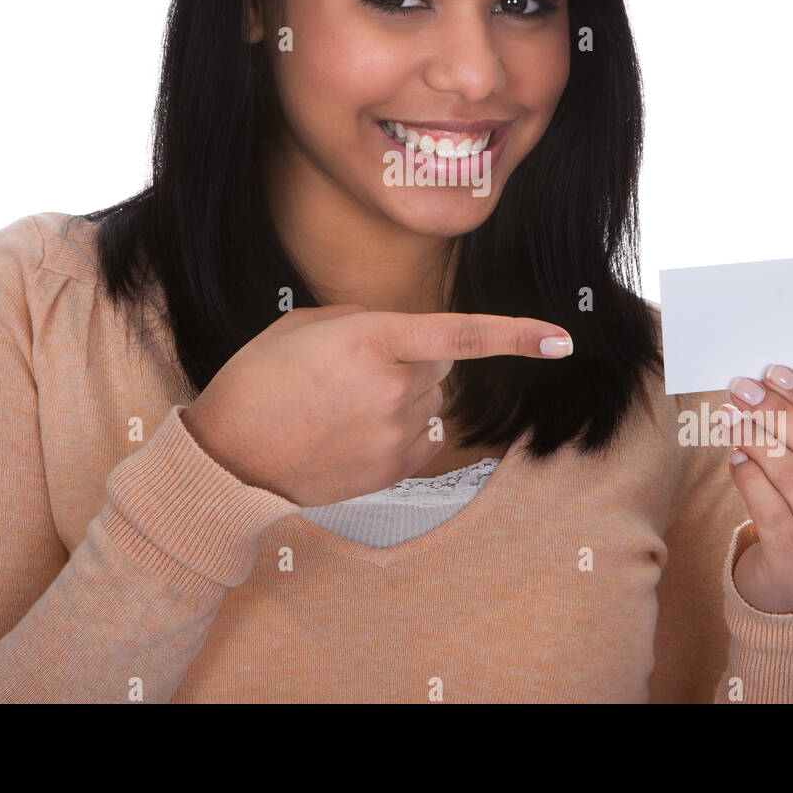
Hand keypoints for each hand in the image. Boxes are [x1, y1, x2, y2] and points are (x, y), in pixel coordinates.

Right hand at [181, 304, 572, 506]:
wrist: (229, 458)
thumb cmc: (258, 380)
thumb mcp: (305, 324)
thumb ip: (365, 321)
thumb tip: (401, 336)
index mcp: (374, 340)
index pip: (463, 334)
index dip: (518, 334)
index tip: (562, 339)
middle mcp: (395, 387)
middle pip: (441, 364)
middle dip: (416, 359)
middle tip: (355, 369)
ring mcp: (396, 433)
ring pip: (431, 402)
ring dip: (404, 396)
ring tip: (342, 405)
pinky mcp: (393, 470)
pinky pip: (422, 438)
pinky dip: (398, 430)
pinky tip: (351, 432)